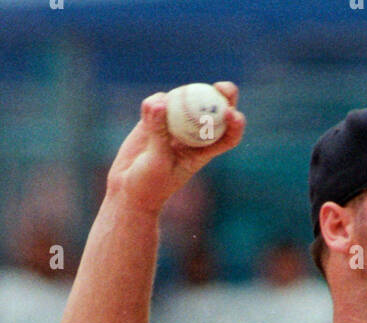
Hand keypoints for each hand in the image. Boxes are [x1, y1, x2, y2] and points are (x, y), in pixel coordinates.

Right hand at [106, 81, 244, 214]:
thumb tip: (160, 102)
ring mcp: (175, 124)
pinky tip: (149, 108)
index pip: (227, 137)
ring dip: (183, 95)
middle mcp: (193, 136)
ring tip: (163, 104)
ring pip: (187, 100)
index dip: (235, 125)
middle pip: (215, 111)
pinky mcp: (155, 118)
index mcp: (203, 152)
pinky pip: (159, 101)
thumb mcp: (157, 162)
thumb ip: (159, 134)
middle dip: (224, 96)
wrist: (128, 187)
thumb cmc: (149, 184)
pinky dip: (156, 101)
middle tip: (222, 87)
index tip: (232, 114)